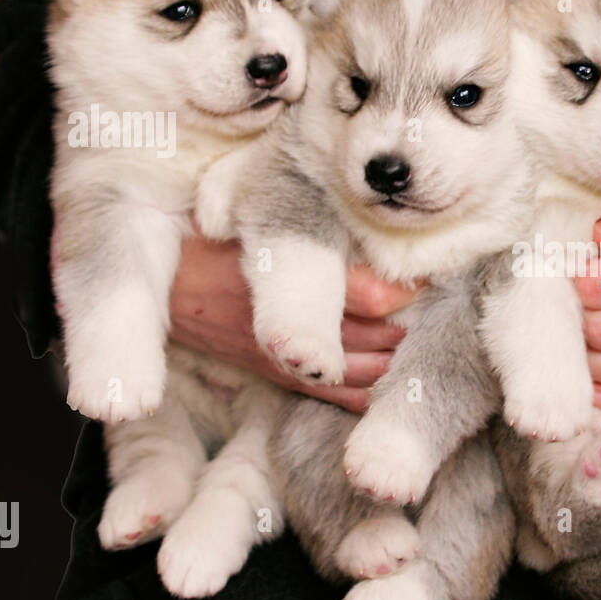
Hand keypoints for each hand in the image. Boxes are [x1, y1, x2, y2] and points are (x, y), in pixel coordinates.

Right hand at [168, 234, 417, 410]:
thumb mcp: (252, 213)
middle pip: (373, 336)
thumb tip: (366, 205)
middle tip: (442, 311)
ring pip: (360, 369)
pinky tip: (391, 387)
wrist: (158, 286)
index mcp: (288, 274)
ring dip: (395, 360)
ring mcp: (284, 354)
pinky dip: (365, 394)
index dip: (405, 290)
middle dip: (411, 326)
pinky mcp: (277, 373)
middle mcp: (289, 321)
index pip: (368, 293)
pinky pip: (331, 393)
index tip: (428, 275)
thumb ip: (305, 215)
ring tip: (422, 343)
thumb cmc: (209, 238)